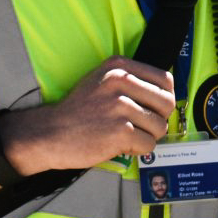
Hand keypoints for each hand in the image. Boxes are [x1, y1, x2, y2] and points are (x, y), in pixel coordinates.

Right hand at [0, 57, 176, 171]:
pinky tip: (120, 145)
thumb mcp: (101, 80)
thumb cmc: (78, 111)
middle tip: (141, 126)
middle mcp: (121, 82)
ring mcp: (121, 107)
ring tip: (127, 136)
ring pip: (159, 127)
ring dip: (147, 136)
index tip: (154, 108)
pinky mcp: (120, 131)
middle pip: (167, 103)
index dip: (164, 98)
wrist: (50, 132)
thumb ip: (131, 81)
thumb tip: (165, 95)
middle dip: (158, 119)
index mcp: (119, 67)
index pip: (165, 80)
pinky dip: (137, 150)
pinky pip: (149, 145)